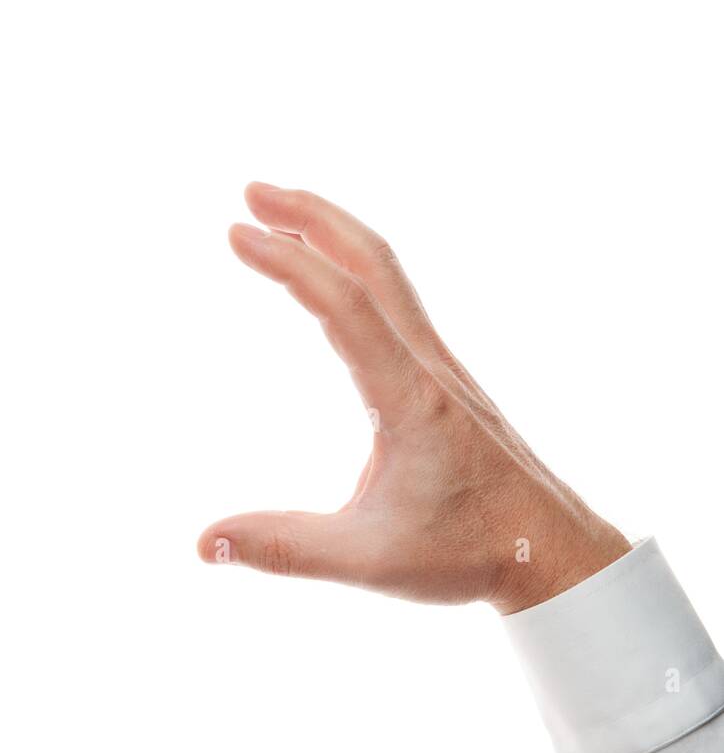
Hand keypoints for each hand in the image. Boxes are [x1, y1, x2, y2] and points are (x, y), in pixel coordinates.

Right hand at [198, 183, 628, 613]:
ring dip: (333, 231)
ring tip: (278, 213)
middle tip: (250, 190)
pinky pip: (395, 297)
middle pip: (373, 262)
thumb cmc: (468, 554)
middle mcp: (429, 366)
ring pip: (388, 273)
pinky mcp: (441, 375)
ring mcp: (440, 364)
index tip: (234, 233)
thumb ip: (282, 550)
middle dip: (311, 215)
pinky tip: (330, 275)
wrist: (551, 552)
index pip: (345, 307)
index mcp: (410, 399)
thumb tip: (201, 543)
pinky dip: (354, 264)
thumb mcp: (368, 562)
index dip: (288, 264)